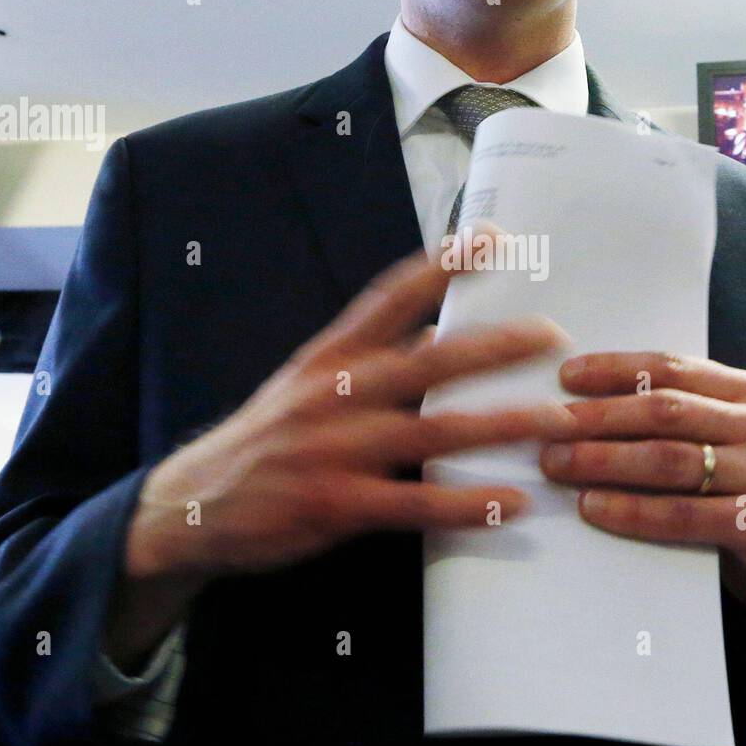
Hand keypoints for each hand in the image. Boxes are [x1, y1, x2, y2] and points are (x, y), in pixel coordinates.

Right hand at [126, 239, 577, 581]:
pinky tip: (512, 503)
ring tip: (556, 419)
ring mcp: (337, 450)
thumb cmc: (262, 443)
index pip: (391, 297)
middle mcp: (336, 393)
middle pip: (429, 359)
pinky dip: (468, 504)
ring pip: (436, 428)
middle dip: (495, 345)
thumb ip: (367, 359)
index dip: (442, 265)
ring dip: (503, 423)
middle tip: (552, 334)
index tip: (491, 237)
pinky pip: (416, 502)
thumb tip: (437, 333)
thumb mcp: (305, 384)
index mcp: (329, 356)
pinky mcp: (337, 505)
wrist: (188, 507)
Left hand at [538, 351, 745, 631]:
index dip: (616, 369)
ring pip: (669, 459)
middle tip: (549, 427)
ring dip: (605, 460)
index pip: (674, 368)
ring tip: (559, 464)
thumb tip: (583, 397)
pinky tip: (593, 506)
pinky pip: (681, 514)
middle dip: (600, 417)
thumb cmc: (734, 491)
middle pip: (666, 412)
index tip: (567, 376)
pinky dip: (631, 510)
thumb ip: (675, 415)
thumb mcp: (718, 440)